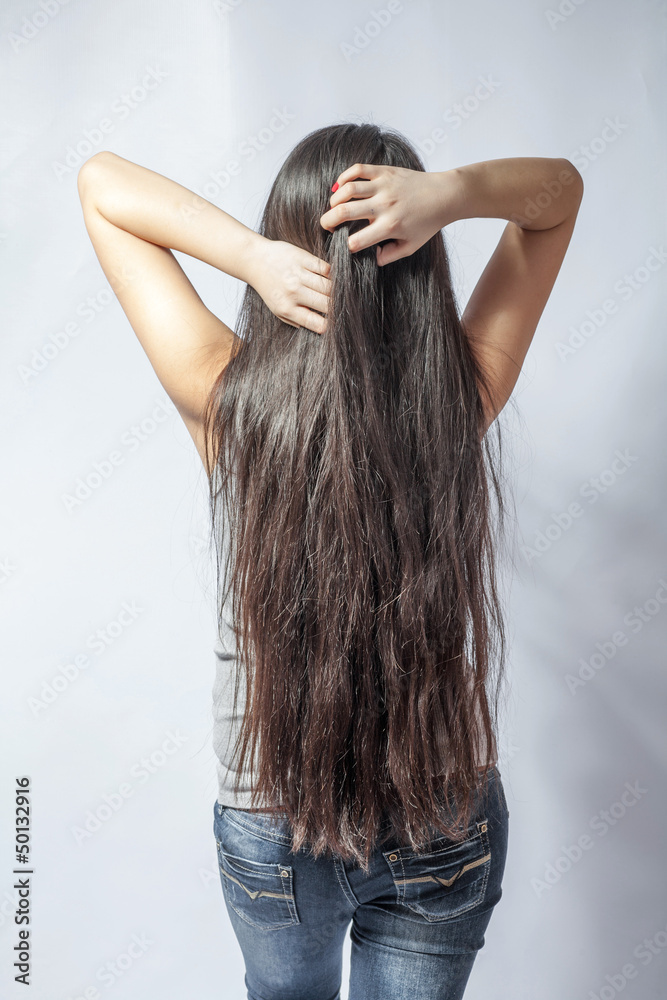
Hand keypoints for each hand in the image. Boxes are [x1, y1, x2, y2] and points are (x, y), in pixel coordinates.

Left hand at [247, 236, 330, 334]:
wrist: (255, 261)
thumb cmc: (269, 288)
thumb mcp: (277, 310)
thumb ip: (296, 320)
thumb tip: (319, 326)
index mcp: (286, 308)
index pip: (316, 322)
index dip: (329, 325)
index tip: (333, 322)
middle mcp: (293, 292)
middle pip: (326, 304)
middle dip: (335, 307)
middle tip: (336, 306)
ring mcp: (298, 274)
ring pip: (329, 286)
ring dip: (334, 290)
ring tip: (333, 292)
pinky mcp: (302, 258)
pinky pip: (326, 268)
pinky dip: (330, 274)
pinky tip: (326, 277)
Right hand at [320, 163, 462, 265]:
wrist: (443, 195)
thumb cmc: (426, 223)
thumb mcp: (411, 246)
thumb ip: (389, 256)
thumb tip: (370, 258)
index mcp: (390, 226)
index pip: (356, 241)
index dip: (346, 247)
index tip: (345, 246)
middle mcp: (384, 205)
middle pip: (344, 212)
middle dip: (328, 221)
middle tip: (326, 226)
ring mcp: (383, 185)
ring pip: (347, 189)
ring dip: (334, 200)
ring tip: (333, 207)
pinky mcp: (384, 171)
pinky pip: (357, 169)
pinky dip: (344, 177)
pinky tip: (340, 187)